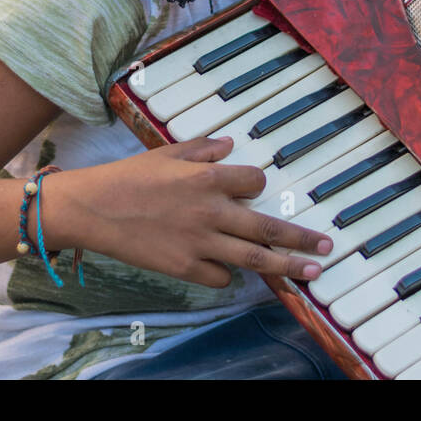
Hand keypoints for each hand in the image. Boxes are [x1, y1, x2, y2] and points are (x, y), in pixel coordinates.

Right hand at [50, 136, 333, 287]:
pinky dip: (228, 273)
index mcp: (208, 177)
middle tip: (328, 246)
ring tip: (311, 272)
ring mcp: (200, 242)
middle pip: (269, 227)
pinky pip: (221, 275)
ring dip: (288, 266)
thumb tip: (230, 144)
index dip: (258, 185)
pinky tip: (227, 269)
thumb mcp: (166, 153)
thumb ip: (202, 149)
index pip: (257, 181)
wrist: (92, 208)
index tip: (255, 189)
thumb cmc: (128, 177)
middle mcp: (212, 211)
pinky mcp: (184, 267)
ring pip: (256, 258)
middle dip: (303, 238)